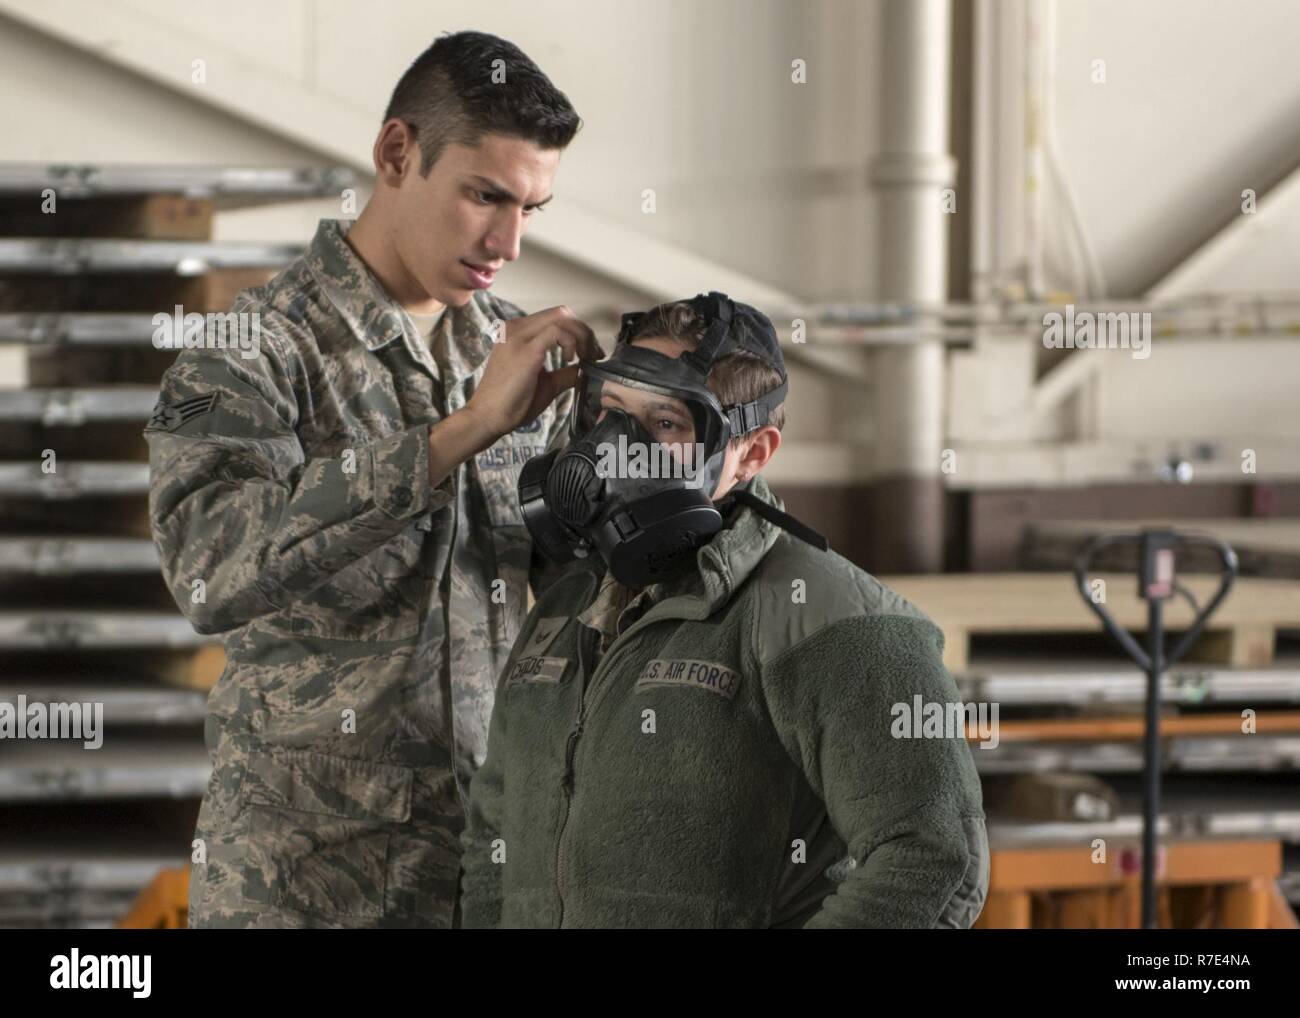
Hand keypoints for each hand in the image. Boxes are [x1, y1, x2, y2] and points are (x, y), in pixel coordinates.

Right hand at [465, 306, 601, 438]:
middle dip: (585, 331)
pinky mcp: (526, 350)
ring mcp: (519, 336)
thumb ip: (564, 373)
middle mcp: (516, 328)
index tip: (591, 353)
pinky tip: (571, 359)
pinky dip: (572, 342)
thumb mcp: (546, 384)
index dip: (579, 331)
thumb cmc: (511, 403)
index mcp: (518, 332)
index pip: (556, 317)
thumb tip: (585, 369)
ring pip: (562, 318)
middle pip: (562, 313)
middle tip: (594, 355)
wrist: (488, 417)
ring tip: (586, 358)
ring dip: (582, 336)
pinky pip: (558, 332)